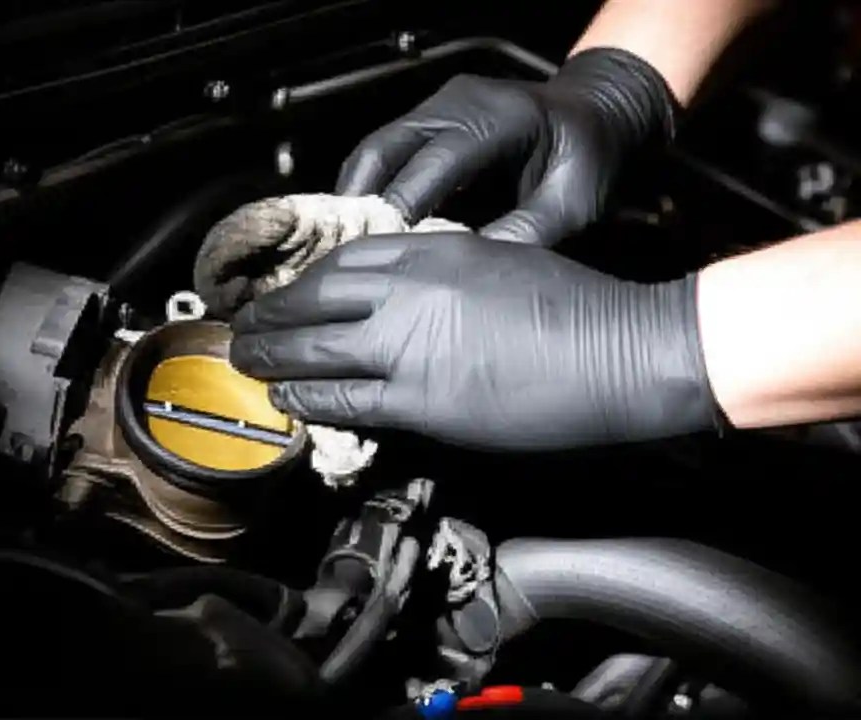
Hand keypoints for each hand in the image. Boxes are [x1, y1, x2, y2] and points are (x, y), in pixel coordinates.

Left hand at [229, 233, 723, 450]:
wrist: (620, 350)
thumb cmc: (575, 305)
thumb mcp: (500, 260)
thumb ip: (443, 269)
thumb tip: (397, 292)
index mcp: (434, 251)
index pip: (343, 262)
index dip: (302, 283)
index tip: (284, 294)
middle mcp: (412, 293)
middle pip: (315, 302)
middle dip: (269, 318)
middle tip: (244, 329)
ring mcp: (413, 348)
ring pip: (317, 351)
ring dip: (273, 360)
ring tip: (250, 366)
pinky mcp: (424, 401)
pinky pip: (346, 399)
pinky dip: (308, 400)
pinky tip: (287, 402)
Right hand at [336, 48, 676, 247]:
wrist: (597, 112)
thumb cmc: (590, 156)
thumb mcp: (574, 202)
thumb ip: (526, 233)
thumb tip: (466, 273)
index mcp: (499, 119)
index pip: (434, 163)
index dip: (402, 209)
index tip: (382, 254)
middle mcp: (459, 103)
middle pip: (385, 149)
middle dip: (363, 204)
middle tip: (350, 255)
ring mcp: (439, 105)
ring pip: (375, 148)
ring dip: (358, 196)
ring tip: (349, 245)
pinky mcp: (428, 115)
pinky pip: (383, 150)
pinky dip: (369, 186)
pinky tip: (367, 226)